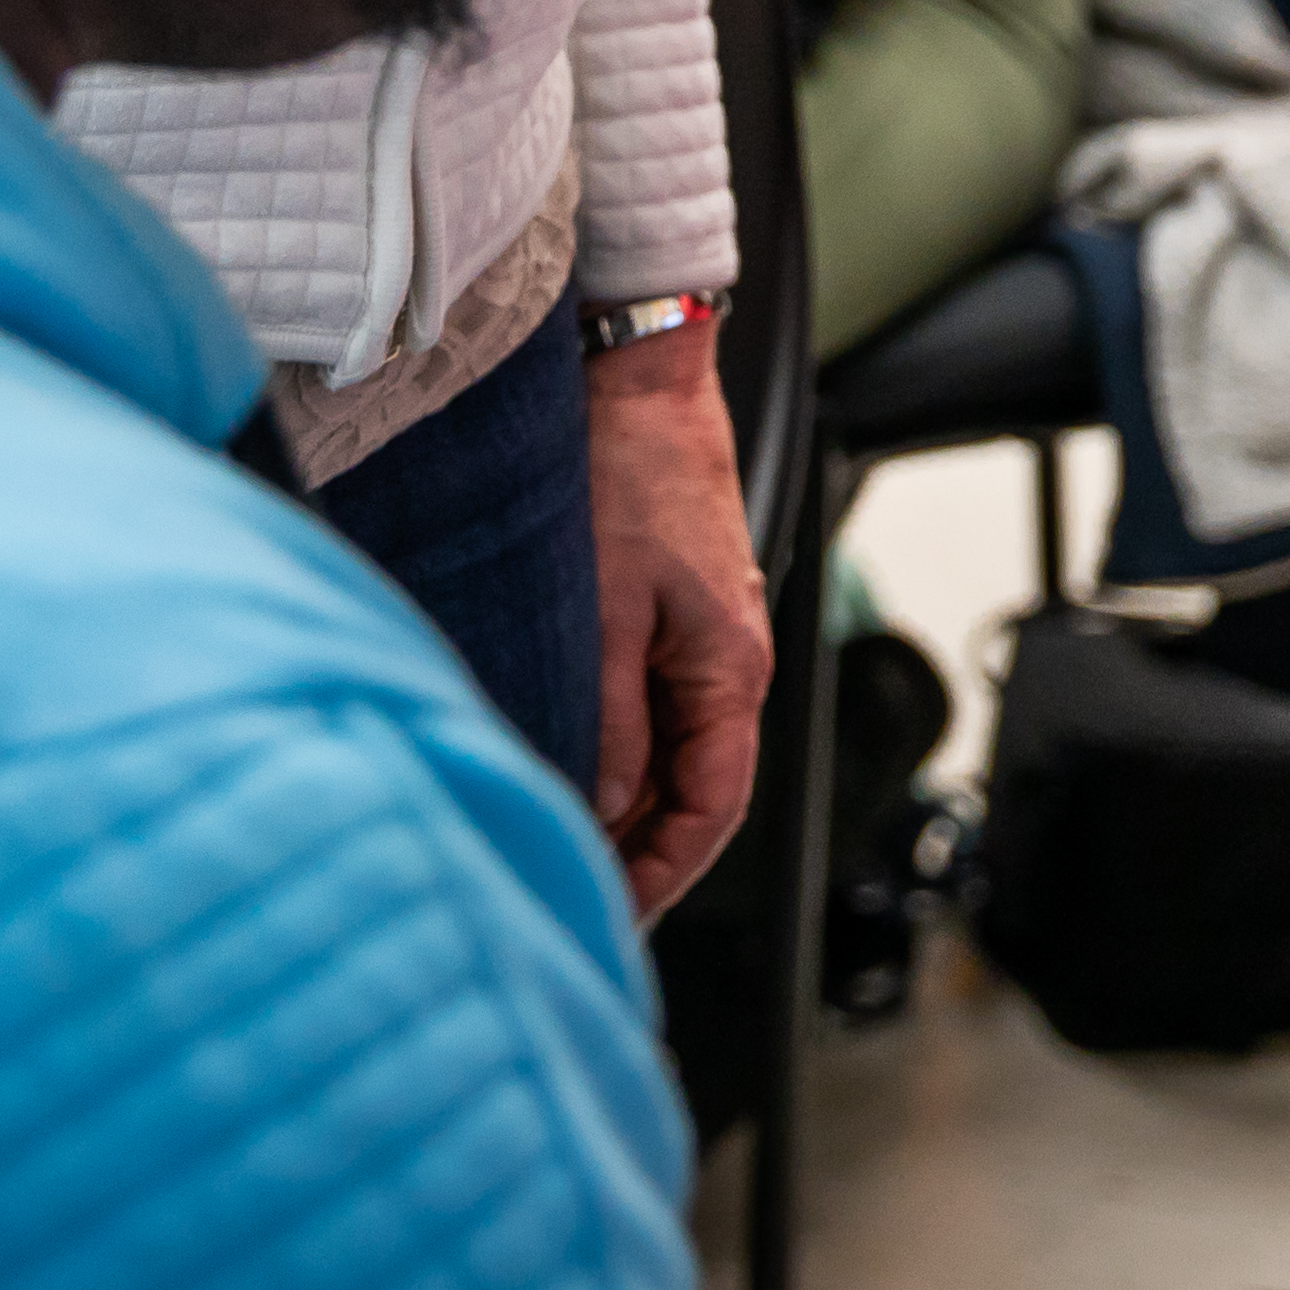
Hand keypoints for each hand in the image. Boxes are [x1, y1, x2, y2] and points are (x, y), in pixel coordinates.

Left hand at [582, 319, 768, 919]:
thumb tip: (605, 802)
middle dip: (640, 851)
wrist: (639, 378)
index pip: (713, 808)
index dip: (663, 873)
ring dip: (624, 802)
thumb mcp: (604, 609)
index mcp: (731, 668)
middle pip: (696, 791)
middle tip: (569, 888)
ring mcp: (701, 638)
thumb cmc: (630, 475)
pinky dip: (619, 750)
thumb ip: (610, 716)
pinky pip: (656, 710)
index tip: (610, 911)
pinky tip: (569, 761)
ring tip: (558, 835)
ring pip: (673, 754)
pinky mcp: (672, 614)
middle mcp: (728, 661)